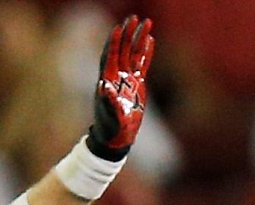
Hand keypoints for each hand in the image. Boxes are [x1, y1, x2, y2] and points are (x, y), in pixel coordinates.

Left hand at [89, 15, 154, 159]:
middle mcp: (117, 75)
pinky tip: (151, 40)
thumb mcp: (109, 115)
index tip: (119, 27)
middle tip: (135, 17)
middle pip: (123, 49)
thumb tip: (104, 86)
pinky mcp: (136, 84)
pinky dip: (146, 53)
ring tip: (146, 23)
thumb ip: (108, 101)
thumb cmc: (110, 127)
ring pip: (133, 54)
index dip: (114, 42)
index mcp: (108, 79)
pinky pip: (142, 65)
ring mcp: (127, 78)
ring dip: (138, 39)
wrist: (116, 136)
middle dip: (128, 33)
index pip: (111, 55)